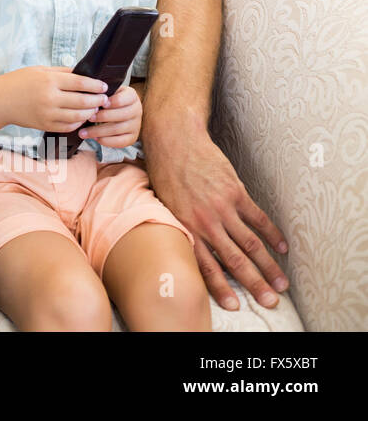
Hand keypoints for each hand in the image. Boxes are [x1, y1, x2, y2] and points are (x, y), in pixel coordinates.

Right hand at [0, 65, 109, 132]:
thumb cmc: (18, 82)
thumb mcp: (39, 70)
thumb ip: (62, 72)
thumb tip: (83, 74)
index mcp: (49, 81)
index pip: (81, 83)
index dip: (96, 85)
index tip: (104, 87)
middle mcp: (50, 98)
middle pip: (83, 101)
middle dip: (98, 100)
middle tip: (105, 99)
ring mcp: (47, 113)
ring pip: (78, 116)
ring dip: (90, 113)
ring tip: (95, 109)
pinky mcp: (45, 125)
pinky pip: (68, 126)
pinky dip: (78, 122)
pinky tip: (81, 117)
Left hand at [80, 84, 141, 148]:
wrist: (120, 110)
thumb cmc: (109, 99)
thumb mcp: (108, 91)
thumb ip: (101, 92)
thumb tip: (87, 94)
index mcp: (131, 96)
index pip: (124, 98)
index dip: (113, 102)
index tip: (99, 103)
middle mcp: (137, 110)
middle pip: (121, 115)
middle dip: (102, 117)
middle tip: (88, 118)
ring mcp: (136, 125)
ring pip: (118, 129)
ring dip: (98, 131)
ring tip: (83, 132)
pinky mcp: (132, 137)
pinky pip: (120, 142)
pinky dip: (106, 141)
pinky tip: (95, 138)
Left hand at [144, 122, 288, 310]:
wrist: (174, 140)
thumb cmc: (164, 172)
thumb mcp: (163, 206)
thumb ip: (178, 229)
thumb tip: (185, 250)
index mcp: (185, 227)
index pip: (205, 266)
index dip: (221, 287)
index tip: (235, 305)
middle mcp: (205, 221)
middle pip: (234, 260)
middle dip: (253, 284)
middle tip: (270, 302)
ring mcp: (223, 207)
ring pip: (251, 243)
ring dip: (269, 266)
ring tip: (282, 283)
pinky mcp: (236, 192)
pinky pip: (258, 218)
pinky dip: (272, 234)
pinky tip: (283, 247)